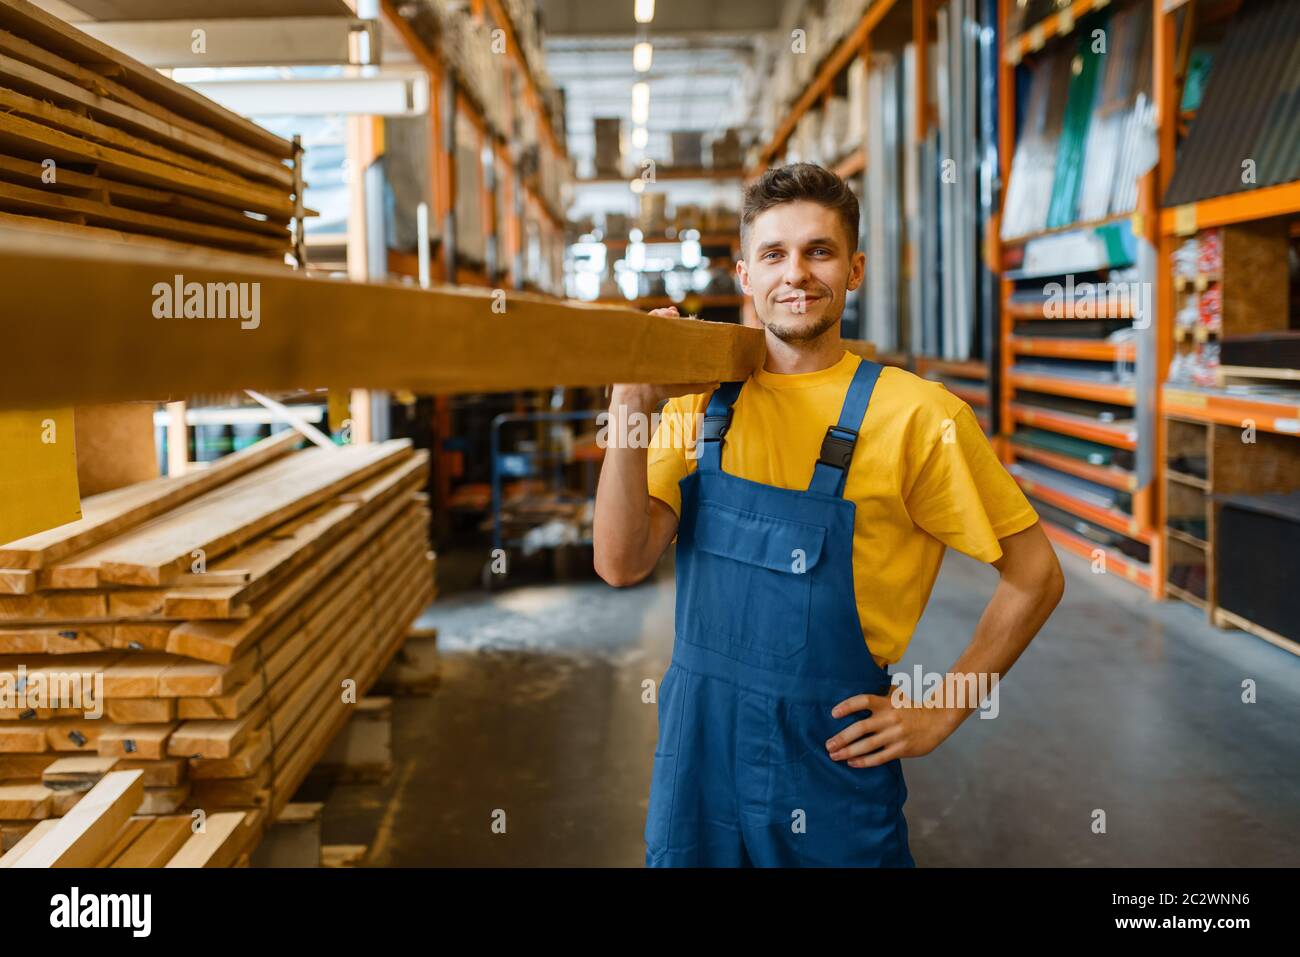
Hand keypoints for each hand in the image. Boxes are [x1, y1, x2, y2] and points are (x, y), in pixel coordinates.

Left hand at [823, 689, 954, 765]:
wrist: (938, 721)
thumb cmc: (912, 708)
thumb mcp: (897, 695)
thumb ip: (880, 692)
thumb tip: (861, 682)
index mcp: (887, 703)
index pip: (864, 701)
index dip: (847, 706)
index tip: (833, 713)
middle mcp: (889, 718)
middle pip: (860, 728)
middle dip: (841, 738)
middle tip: (828, 744)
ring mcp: (895, 735)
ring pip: (867, 745)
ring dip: (848, 752)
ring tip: (834, 755)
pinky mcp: (901, 749)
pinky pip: (879, 757)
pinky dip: (864, 761)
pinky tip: (852, 762)